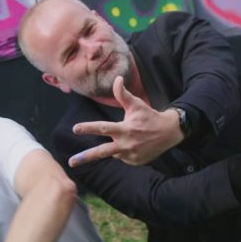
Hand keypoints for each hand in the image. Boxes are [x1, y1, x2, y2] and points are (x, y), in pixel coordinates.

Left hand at [68, 76, 184, 166]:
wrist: (169, 132)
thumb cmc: (150, 116)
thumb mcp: (136, 104)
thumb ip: (123, 94)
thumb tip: (117, 79)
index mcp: (124, 129)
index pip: (103, 128)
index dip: (88, 128)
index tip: (75, 129)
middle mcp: (126, 144)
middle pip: (101, 152)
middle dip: (85, 157)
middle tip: (71, 162)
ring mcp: (130, 155)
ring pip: (113, 153)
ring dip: (115, 147)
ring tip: (130, 138)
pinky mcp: (135, 162)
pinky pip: (123, 157)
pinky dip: (124, 151)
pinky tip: (135, 144)